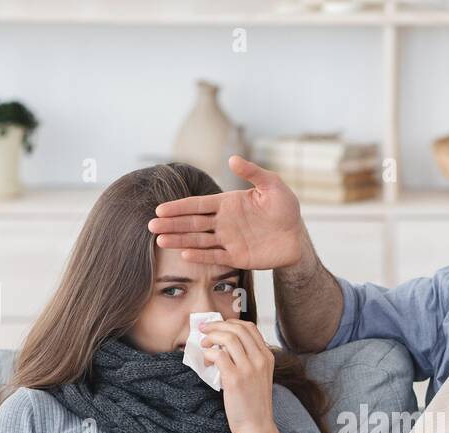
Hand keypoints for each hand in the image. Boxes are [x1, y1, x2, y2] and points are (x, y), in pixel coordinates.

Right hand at [148, 155, 307, 269]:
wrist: (297, 236)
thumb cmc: (285, 208)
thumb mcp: (272, 185)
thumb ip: (253, 172)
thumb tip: (232, 159)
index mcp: (227, 204)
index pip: (197, 205)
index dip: (179, 207)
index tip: (161, 209)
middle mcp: (223, 222)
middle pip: (192, 223)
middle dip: (172, 224)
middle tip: (152, 226)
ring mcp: (228, 240)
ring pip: (199, 240)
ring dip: (180, 240)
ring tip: (161, 241)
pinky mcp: (237, 257)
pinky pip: (215, 257)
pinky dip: (201, 256)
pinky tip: (185, 254)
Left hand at [199, 318, 282, 432]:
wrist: (257, 426)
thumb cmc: (253, 404)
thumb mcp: (258, 376)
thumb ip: (247, 359)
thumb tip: (222, 344)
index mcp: (267, 357)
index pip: (249, 327)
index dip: (229, 322)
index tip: (216, 326)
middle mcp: (260, 359)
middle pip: (237, 329)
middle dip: (216, 325)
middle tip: (203, 331)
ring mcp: (249, 369)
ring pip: (228, 338)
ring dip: (211, 338)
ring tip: (204, 346)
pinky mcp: (235, 380)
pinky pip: (218, 356)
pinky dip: (208, 354)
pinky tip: (206, 361)